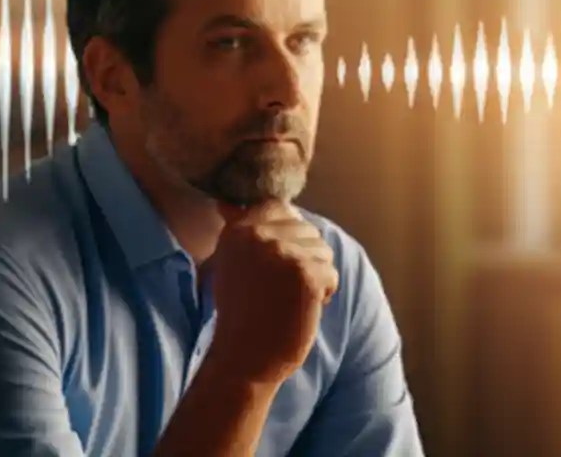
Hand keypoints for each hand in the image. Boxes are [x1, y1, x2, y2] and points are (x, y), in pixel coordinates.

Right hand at [206, 201, 338, 386]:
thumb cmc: (241, 313)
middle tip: (280, 288)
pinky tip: (302, 309)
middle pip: (307, 230)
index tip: (277, 264)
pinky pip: (332, 274)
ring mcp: (283, 253)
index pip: (280, 208)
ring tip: (290, 298)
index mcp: (238, 230)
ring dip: (315, 276)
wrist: (244, 358)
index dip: (288, 235)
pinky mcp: (306, 274)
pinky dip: (324, 294)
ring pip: (323, 251)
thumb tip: (229, 202)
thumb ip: (238, 230)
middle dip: (304, 258)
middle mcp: (258, 235)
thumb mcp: (229, 263)